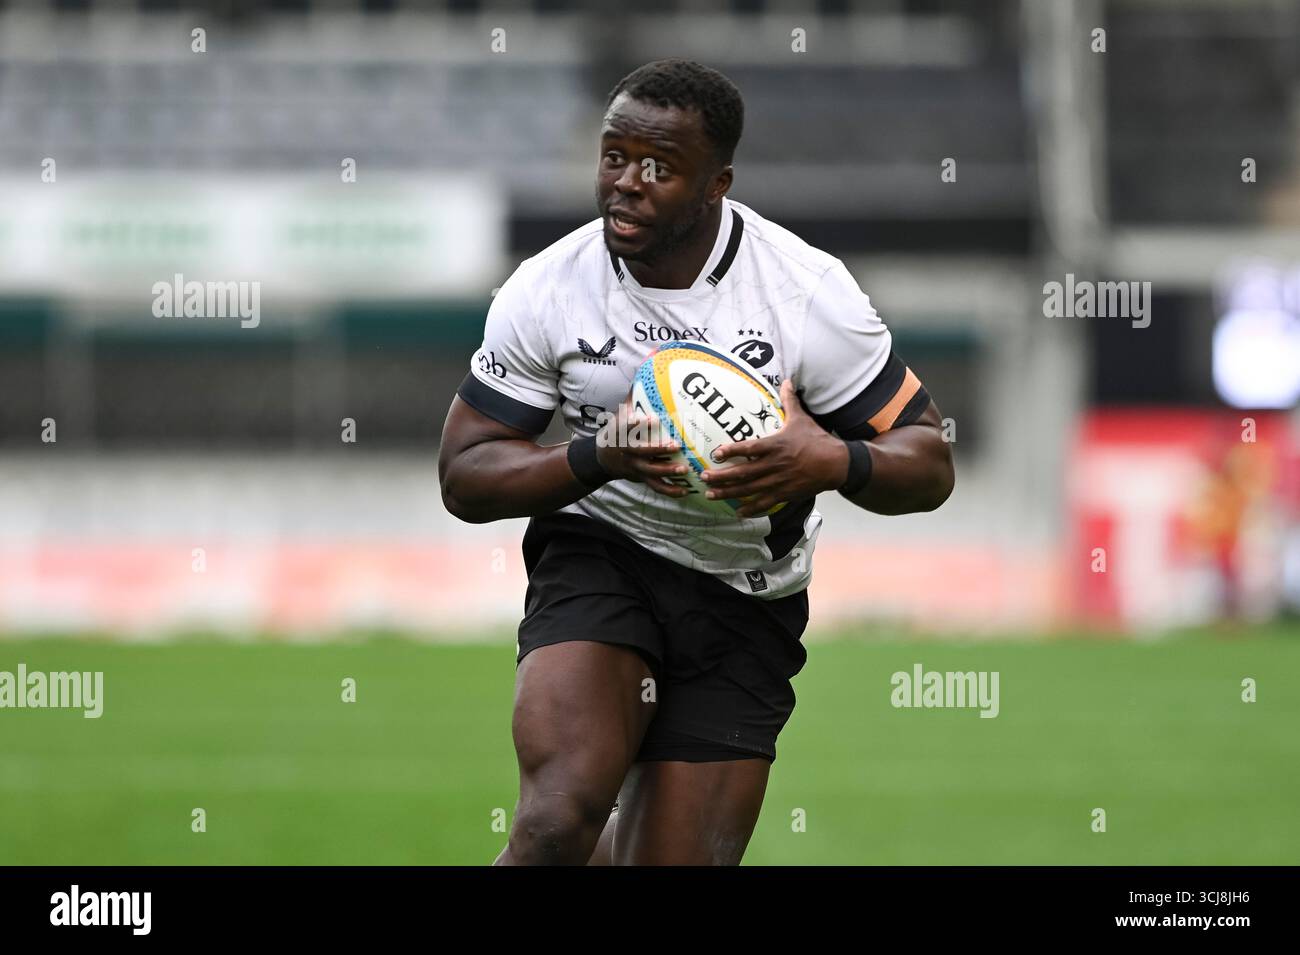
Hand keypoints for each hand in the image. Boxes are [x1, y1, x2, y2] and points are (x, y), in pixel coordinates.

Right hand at [594, 398, 690, 498]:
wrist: (602, 458)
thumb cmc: (618, 430)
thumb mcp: (621, 413)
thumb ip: (635, 395)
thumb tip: (647, 366)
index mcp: (621, 433)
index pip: (626, 427)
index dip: (637, 423)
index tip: (652, 418)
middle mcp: (627, 450)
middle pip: (641, 452)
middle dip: (658, 449)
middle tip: (676, 445)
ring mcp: (634, 466)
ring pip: (650, 471)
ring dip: (667, 471)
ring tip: (684, 469)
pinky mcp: (641, 478)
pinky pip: (656, 486)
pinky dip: (670, 490)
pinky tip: (685, 490)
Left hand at [700, 378, 850, 517]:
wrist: (836, 464)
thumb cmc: (817, 440)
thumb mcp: (801, 418)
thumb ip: (789, 401)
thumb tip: (786, 380)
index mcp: (776, 445)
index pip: (749, 448)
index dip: (732, 451)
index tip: (716, 453)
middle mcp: (774, 465)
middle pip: (743, 473)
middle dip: (721, 476)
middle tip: (704, 477)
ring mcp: (778, 481)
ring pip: (749, 490)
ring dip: (728, 493)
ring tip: (711, 495)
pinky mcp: (785, 494)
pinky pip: (764, 503)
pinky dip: (750, 509)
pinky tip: (738, 512)